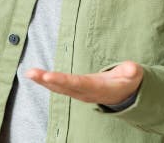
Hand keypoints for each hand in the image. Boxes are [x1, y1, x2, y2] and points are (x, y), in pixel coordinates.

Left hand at [25, 61, 142, 105]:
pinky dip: (46, 81)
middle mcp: (85, 92)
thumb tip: (132, 68)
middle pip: (63, 87)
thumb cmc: (128, 81)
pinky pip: (58, 86)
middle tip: (31, 73)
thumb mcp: (134, 75)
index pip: (77, 83)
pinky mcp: (76, 89)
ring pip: (58, 88)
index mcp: (97, 87)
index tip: (48, 76)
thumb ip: (132, 71)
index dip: (62, 80)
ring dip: (42, 81)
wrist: (126, 94)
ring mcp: (79, 92)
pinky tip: (35, 75)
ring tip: (29, 72)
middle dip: (46, 80)